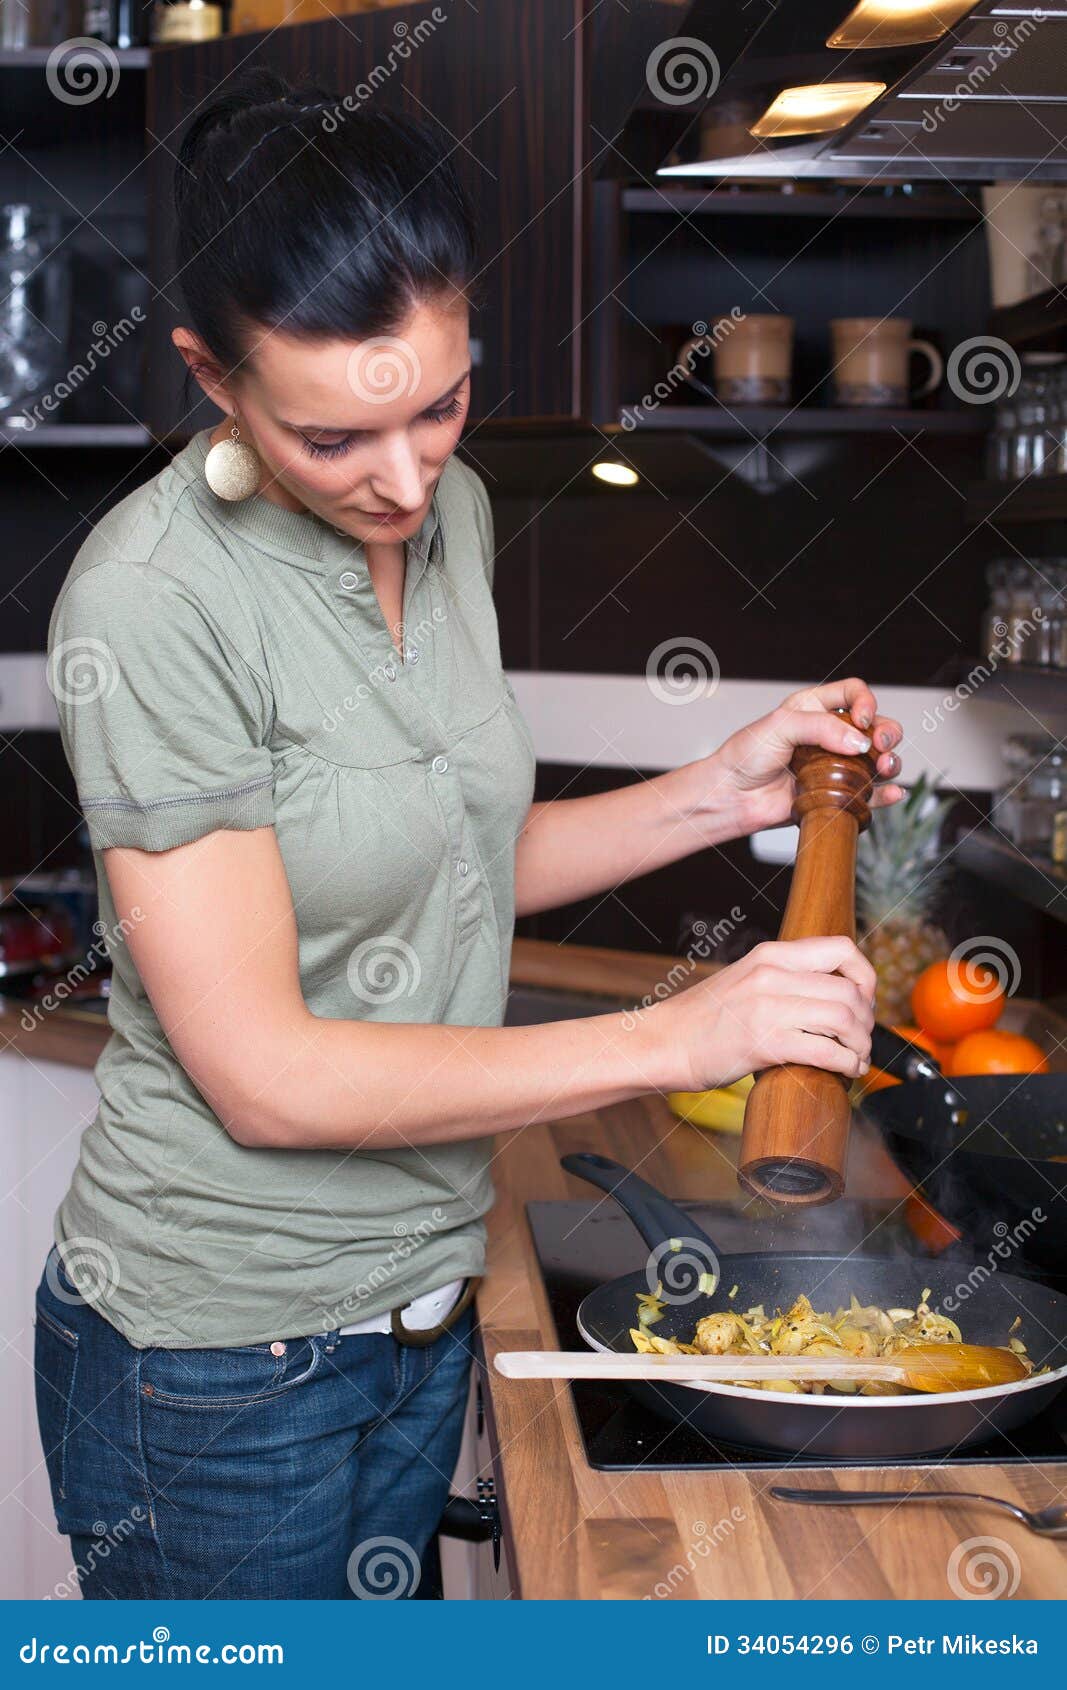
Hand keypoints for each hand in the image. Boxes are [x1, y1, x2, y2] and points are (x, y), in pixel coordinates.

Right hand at [651, 937, 875, 1093]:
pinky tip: (846, 1070)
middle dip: (868, 1021)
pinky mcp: (765, 1043)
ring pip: (844, 1019)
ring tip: (858, 1057)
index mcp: (771, 954)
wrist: (663, 1042)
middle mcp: (772, 975)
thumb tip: (829, 993)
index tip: (864, 999)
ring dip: (861, 1044)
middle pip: (849, 991)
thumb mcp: (744, 978)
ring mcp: (769, 1008)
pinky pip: (826, 1051)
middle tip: (863, 1038)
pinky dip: (847, 1063)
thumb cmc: (703, 1018)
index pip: (841, 948)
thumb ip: (783, 978)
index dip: (865, 975)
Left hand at [700, 677, 903, 837]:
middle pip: (876, 725)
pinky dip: (887, 794)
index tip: (861, 720)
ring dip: (890, 762)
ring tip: (883, 768)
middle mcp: (830, 734)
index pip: (854, 693)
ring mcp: (835, 764)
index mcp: (815, 709)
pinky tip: (892, 793)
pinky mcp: (836, 793)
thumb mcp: (779, 727)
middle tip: (879, 746)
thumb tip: (859, 740)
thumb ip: (820, 728)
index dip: (866, 702)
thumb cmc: (746, 756)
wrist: (732, 796)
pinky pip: (871, 794)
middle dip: (886, 733)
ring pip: (878, 759)